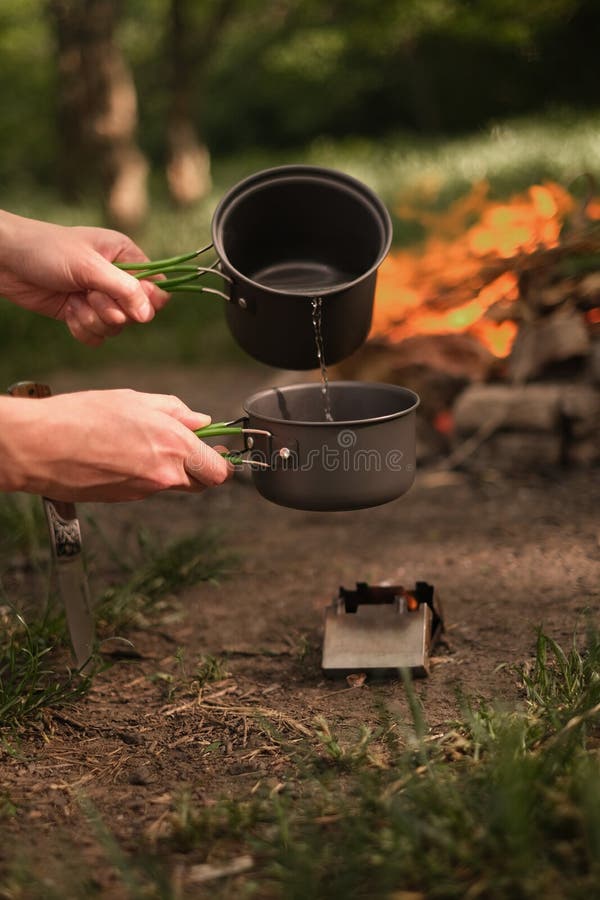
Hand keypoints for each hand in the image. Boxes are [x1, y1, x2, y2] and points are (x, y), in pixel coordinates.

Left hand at [0, 211, 167, 345]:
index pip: (156, 288)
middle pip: (137, 314)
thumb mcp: (90, 266)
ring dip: (94, 320)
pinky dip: (83, 330)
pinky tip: (68, 314)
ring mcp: (99, 299)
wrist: (6, 261)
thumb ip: (124, 289)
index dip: (147, 301)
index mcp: (125, 257)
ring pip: (116, 328)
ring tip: (74, 302)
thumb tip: (149, 315)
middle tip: (91, 296)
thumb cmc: (47, 250)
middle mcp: (116, 279)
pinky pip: (97, 337)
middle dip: (112, 311)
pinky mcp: (82, 315)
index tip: (128, 301)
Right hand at [0, 390, 232, 501]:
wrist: (39, 446)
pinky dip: (144, 474)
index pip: (219, 469)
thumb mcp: (135, 400)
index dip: (223, 460)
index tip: (220, 450)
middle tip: (189, 448)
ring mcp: (144, 491)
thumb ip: (175, 411)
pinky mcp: (124, 499)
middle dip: (201, 467)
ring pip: (173, 485)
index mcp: (174, 446)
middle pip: (203, 483)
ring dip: (170, 469)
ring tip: (143, 443)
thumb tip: (199, 420)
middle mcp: (164, 475)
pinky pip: (147, 488)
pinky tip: (123, 455)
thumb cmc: (81, 417)